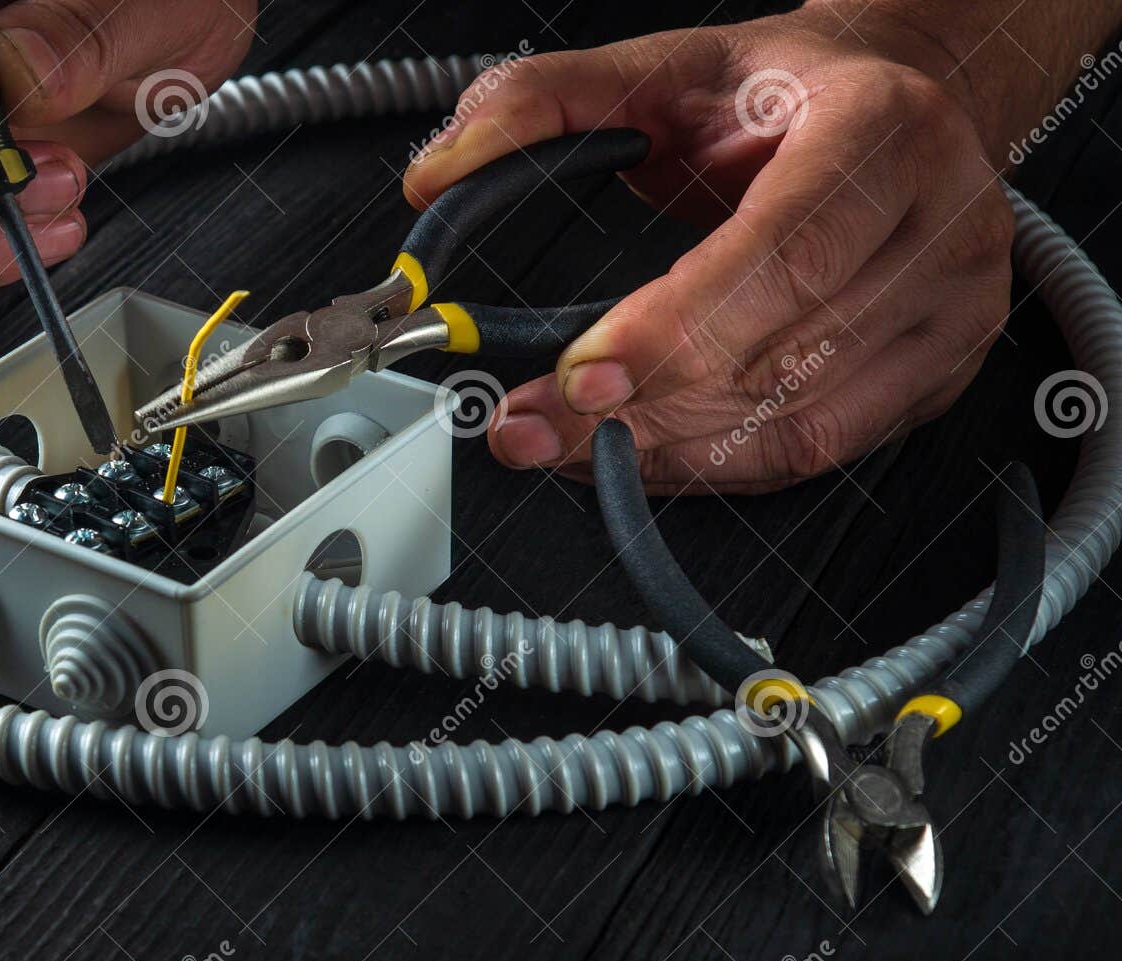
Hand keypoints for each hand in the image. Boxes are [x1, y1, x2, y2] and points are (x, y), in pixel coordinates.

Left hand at [404, 3, 1015, 492]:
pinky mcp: (930, 379)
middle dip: (643, 408)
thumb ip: (542, 102)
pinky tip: (636, 453)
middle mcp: (938, 227)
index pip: (784, 255)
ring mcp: (948, 314)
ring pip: (795, 424)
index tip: (581, 375)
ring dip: (665, 450)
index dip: (679, 331)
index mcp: (884, 131)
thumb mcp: (664, 68)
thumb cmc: (784, 96)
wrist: (896, 110)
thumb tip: (437, 172)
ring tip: (563, 443)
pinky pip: (811, 453)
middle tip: (535, 425)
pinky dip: (710, 467)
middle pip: (783, 357)